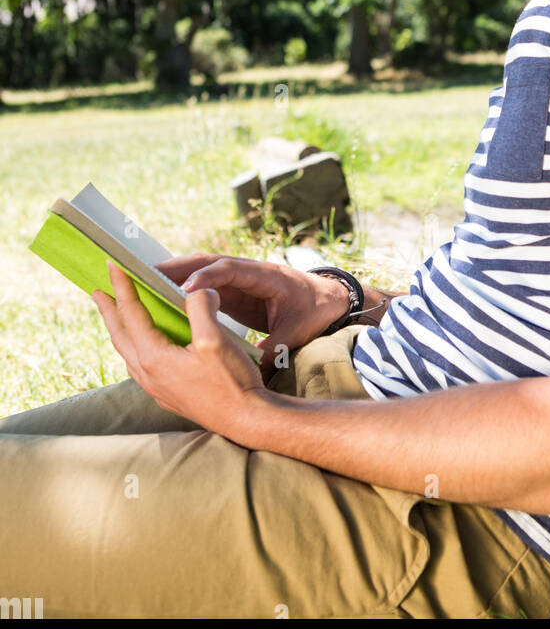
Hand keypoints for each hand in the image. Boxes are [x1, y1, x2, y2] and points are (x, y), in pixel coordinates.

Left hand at [93, 261, 265, 440]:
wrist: (244, 419)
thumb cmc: (231, 381)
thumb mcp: (215, 338)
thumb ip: (200, 307)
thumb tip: (197, 290)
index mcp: (154, 356)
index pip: (131, 313)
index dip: (122, 286)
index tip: (113, 266)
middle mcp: (148, 374)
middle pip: (120, 334)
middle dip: (108, 310)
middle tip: (97, 291)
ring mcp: (155, 387)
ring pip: (127, 352)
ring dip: (119, 330)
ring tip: (116, 316)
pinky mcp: (167, 395)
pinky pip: (139, 366)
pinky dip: (133, 347)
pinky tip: (142, 346)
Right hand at [157, 252, 351, 379]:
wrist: (328, 300)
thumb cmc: (315, 311)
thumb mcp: (298, 331)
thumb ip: (275, 346)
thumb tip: (255, 367)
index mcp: (266, 275)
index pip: (230, 270)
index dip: (206, 278)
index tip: (184, 291)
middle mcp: (248, 270)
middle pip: (207, 261)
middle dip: (177, 267)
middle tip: (144, 273)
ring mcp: (238, 278)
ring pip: (201, 269)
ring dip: (174, 274)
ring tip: (142, 281)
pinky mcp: (232, 289)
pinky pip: (203, 283)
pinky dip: (181, 286)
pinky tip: (158, 297)